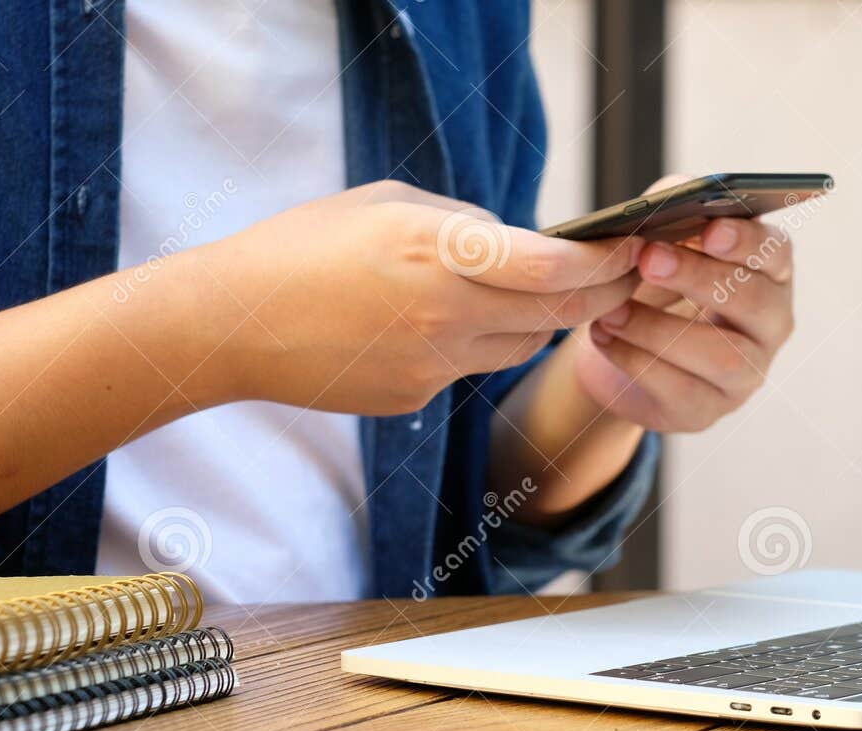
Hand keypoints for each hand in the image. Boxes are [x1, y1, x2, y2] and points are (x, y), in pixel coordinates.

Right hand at [201, 181, 642, 414]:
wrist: (232, 325)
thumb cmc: (301, 246)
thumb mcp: (388, 202)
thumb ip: (465, 221)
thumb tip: (520, 241)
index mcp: (440, 250)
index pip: (556, 267)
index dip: (606, 262)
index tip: (629, 249)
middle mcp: (446, 313)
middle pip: (559, 317)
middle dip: (601, 296)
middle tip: (621, 276)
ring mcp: (432, 364)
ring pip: (520, 346)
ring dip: (537, 321)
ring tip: (525, 293)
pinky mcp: (415, 397)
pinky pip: (469, 368)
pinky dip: (473, 344)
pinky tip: (432, 322)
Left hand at [572, 210, 794, 431]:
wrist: (617, 351)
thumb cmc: (650, 288)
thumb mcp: (659, 242)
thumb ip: (673, 211)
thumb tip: (677, 193)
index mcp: (768, 274)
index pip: (776, 253)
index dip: (747, 241)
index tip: (710, 229)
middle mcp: (769, 325)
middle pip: (753, 301)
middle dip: (698, 278)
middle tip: (648, 259)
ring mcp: (745, 375)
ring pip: (721, 355)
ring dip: (659, 328)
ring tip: (612, 310)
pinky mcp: (705, 411)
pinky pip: (679, 390)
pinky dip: (634, 360)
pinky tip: (604, 337)